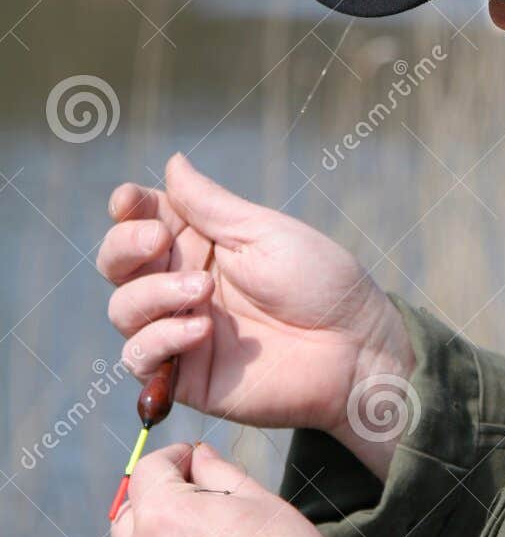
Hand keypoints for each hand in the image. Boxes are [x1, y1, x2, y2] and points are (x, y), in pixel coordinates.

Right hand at [97, 152, 414, 479]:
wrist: (355, 348)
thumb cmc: (321, 284)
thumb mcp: (264, 234)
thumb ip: (210, 205)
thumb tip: (172, 161)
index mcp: (202, 245)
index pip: (142, 220)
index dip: (127, 208)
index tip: (128, 200)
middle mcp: (183, 285)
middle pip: (117, 263)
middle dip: (125, 246)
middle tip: (159, 241)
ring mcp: (181, 330)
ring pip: (123, 309)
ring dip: (152, 293)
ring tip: (204, 291)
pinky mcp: (186, 375)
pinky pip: (140, 358)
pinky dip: (158, 339)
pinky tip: (200, 329)